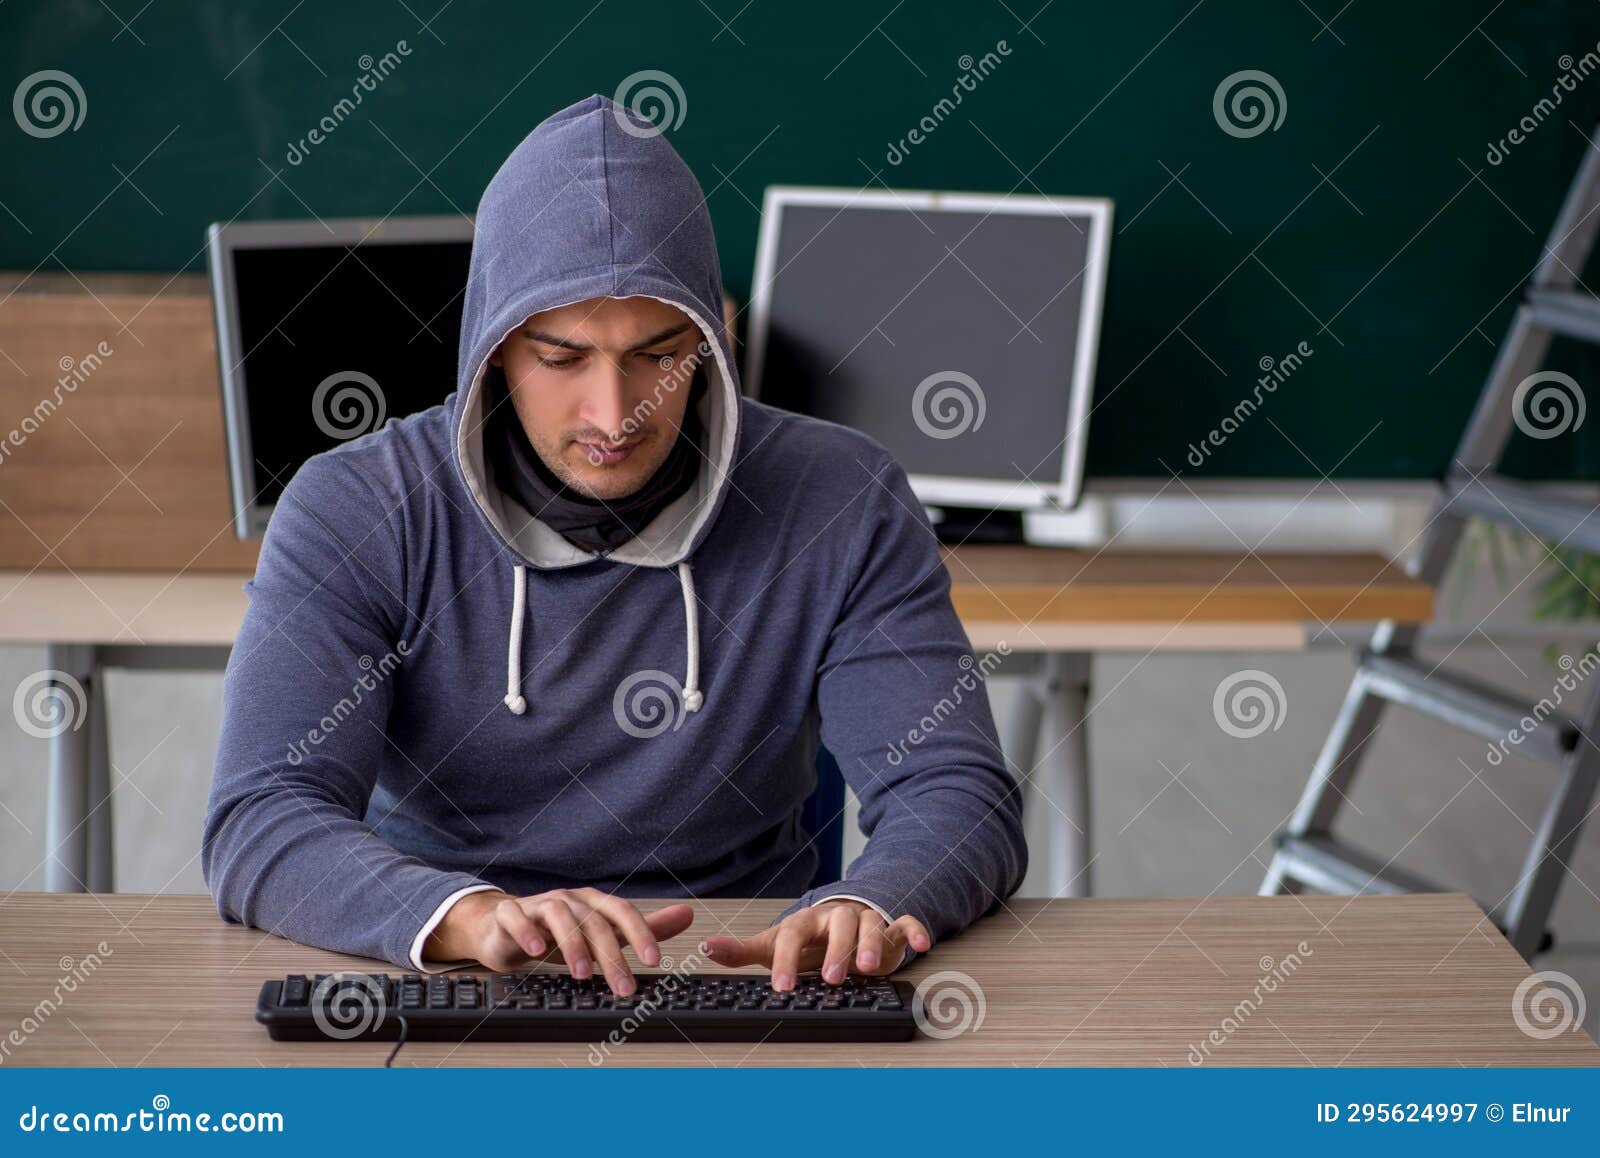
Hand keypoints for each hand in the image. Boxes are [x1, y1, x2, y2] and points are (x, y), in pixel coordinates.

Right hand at [423, 887, 693, 995]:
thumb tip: (687, 915)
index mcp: (593, 903)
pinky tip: (537, 952)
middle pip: (595, 921)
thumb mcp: (602, 933)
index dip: (640, 933)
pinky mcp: (509, 914)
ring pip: (559, 916)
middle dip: (611, 956)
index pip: (622, 912)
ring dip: (574, 945)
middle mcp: (569, 900)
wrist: (502, 927)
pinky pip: (517, 917)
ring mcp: (538, 905)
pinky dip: (527, 932)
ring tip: (583, 974)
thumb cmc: (556, 932)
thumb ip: (642, 928)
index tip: (654, 962)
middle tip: (624, 987)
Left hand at [701, 899, 930, 990]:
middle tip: (830, 978)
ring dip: (869, 944)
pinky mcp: (889, 927)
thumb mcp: (773, 945)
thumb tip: (705, 948)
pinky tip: (920, 944)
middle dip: (835, 951)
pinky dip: (914, 930)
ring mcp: (864, 919)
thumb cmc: (806, 940)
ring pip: (869, 924)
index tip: (782, 987)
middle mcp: (836, 917)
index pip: (794, 935)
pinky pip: (904, 922)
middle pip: (837, 926)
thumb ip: (741, 950)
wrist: (839, 923)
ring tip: (866, 969)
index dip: (787, 961)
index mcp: (806, 921)